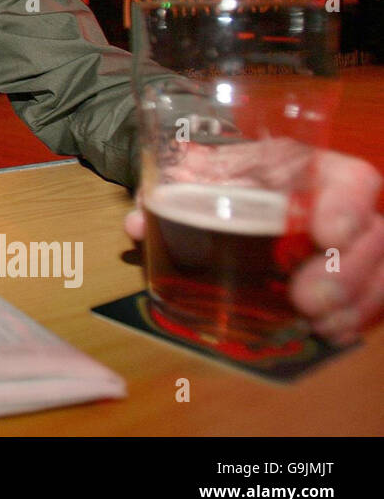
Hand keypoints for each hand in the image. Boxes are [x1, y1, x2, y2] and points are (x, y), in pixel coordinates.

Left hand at [125, 148, 383, 344]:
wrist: (225, 183)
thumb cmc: (216, 175)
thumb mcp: (192, 175)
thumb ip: (166, 193)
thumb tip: (138, 222)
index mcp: (305, 167)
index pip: (350, 178)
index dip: (347, 205)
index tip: (325, 234)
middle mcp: (336, 202)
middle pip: (374, 233)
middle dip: (347, 273)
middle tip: (308, 301)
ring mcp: (350, 238)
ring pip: (380, 267)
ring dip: (355, 301)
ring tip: (320, 323)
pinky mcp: (349, 269)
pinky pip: (373, 293)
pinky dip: (356, 315)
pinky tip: (330, 331)